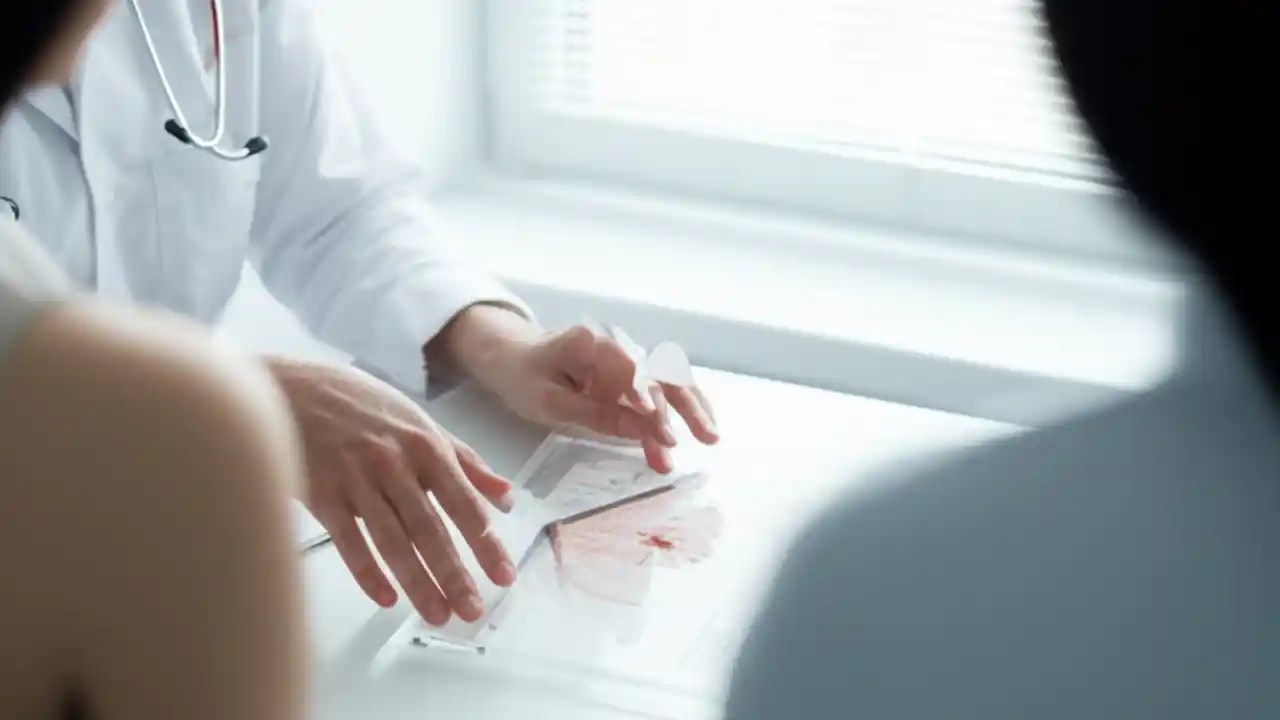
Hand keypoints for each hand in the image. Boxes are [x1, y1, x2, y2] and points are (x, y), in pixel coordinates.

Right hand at [266, 357, 515, 625]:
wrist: (291, 387)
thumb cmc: (360, 404)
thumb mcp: (419, 421)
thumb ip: (465, 460)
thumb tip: (506, 496)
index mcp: (426, 445)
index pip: (464, 502)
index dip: (486, 543)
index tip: (504, 576)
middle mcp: (394, 464)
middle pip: (429, 528)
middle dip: (454, 573)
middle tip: (472, 610)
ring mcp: (356, 479)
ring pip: (392, 540)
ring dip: (417, 582)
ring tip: (438, 614)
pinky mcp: (321, 493)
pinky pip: (348, 540)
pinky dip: (367, 572)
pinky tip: (385, 598)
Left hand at [432, 306, 718, 472]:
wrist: (513, 357)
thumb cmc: (525, 376)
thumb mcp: (550, 402)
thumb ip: (596, 414)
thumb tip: (641, 426)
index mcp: (593, 343)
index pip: (632, 370)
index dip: (648, 396)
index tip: (659, 426)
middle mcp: (618, 345)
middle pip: (661, 373)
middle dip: (686, 405)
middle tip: (706, 435)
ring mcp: (626, 359)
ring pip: (667, 383)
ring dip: (689, 411)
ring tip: (710, 438)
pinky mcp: (628, 376)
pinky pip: (656, 395)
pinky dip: (671, 417)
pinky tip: (688, 437)